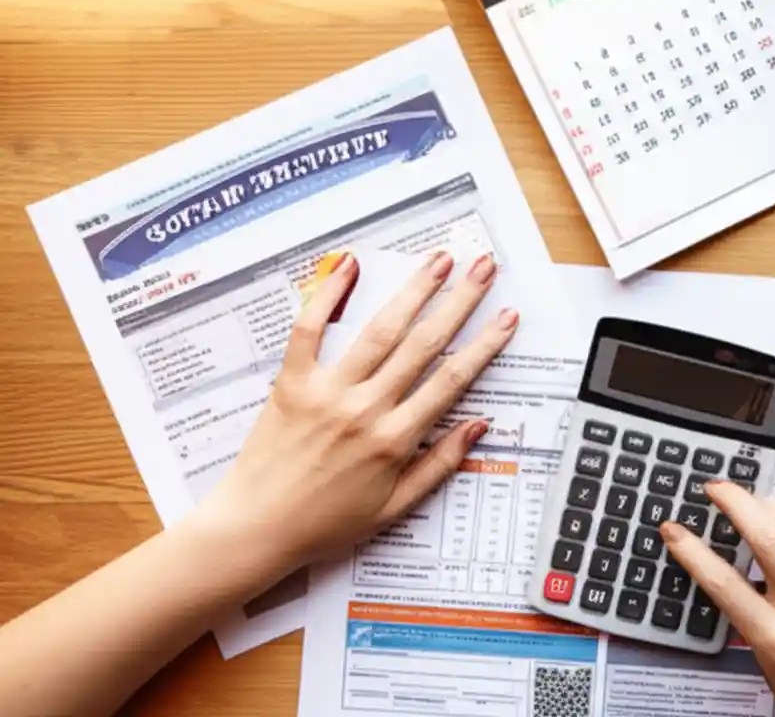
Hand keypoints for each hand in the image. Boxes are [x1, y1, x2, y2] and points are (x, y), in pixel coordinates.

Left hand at [187, 251, 517, 572]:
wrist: (256, 527)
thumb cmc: (326, 524)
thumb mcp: (394, 508)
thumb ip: (439, 465)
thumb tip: (478, 425)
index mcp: (394, 440)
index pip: (451, 381)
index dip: (484, 345)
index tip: (507, 317)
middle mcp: (365, 409)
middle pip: (423, 344)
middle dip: (459, 301)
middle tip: (482, 268)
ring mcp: (327, 391)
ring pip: (379, 330)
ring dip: (413, 290)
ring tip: (439, 260)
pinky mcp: (292, 382)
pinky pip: (310, 329)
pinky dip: (328, 294)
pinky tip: (350, 264)